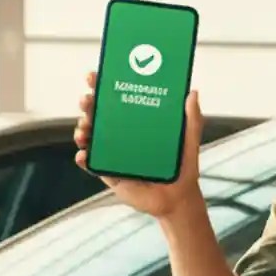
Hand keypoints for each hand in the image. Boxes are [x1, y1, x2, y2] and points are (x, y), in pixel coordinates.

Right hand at [73, 70, 205, 218]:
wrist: (178, 199)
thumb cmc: (183, 167)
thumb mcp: (189, 140)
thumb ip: (192, 118)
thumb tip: (193, 93)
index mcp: (137, 121)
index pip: (116, 98)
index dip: (102, 86)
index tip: (94, 76)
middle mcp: (122, 135)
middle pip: (98, 114)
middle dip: (88, 104)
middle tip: (86, 100)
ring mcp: (113, 153)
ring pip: (90, 137)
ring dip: (82, 128)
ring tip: (84, 127)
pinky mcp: (109, 173)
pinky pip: (91, 164)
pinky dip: (83, 158)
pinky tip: (84, 153)